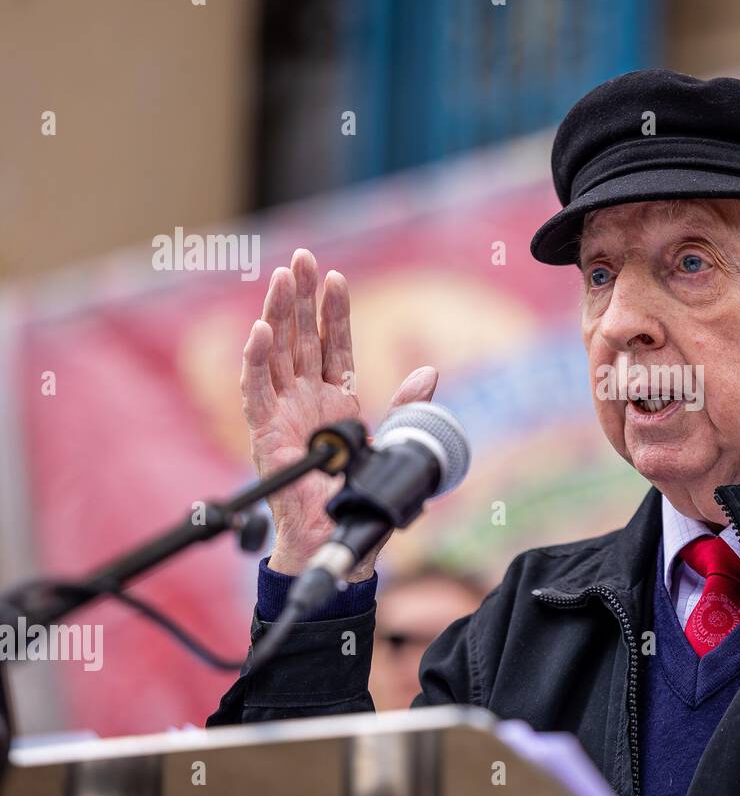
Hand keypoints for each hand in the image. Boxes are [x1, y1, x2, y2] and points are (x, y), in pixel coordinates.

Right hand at [242, 248, 437, 579]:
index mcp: (336, 400)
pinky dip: (256, 360)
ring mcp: (282, 414)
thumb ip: (407, 407)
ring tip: (281, 277)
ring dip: (278, 314)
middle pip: (302, 338)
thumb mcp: (394, 443)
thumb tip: (429, 372)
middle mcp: (305, 400)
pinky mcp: (264, 434)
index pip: (334, 345)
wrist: (339, 537)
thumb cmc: (359, 495)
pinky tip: (261, 330)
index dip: (335, 312)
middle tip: (302, 258)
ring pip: (277, 353)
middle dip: (301, 297)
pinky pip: (256, 391)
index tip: (337, 277)